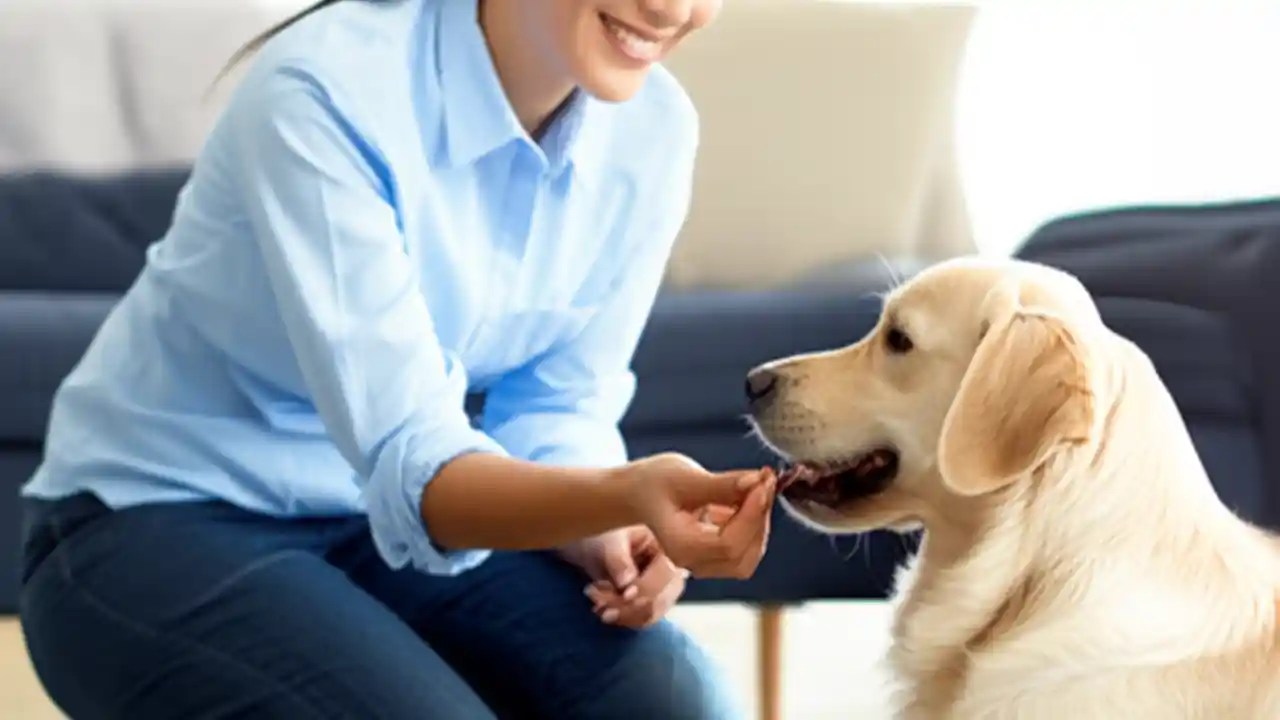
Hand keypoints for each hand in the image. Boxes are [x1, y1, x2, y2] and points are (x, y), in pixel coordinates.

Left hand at [564, 527, 687, 627]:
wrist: (583, 546)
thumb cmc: (598, 535)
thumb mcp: (607, 542)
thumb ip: (618, 560)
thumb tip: (628, 583)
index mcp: (664, 549)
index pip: (666, 575)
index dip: (647, 588)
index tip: (625, 594)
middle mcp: (666, 572)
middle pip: (663, 599)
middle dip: (633, 606)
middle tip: (603, 604)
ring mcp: (656, 590)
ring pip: (651, 614)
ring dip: (623, 614)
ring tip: (596, 603)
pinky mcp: (643, 605)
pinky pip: (639, 620)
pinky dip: (620, 619)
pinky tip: (600, 610)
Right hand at [619, 453, 776, 579]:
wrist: (639, 493)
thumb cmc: (653, 484)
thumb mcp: (683, 476)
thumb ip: (721, 484)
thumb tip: (757, 482)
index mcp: (681, 547)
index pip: (728, 544)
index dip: (751, 515)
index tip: (762, 483)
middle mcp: (694, 562)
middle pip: (743, 554)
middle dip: (759, 517)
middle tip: (765, 481)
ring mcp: (705, 562)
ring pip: (749, 554)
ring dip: (759, 521)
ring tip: (755, 487)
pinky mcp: (716, 554)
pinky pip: (745, 546)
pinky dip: (752, 522)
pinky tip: (746, 496)